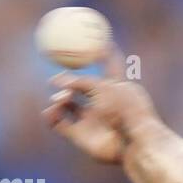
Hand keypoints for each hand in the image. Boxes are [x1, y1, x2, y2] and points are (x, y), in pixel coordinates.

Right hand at [42, 47, 158, 164]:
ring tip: (63, 100)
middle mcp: (103, 103)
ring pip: (67, 104)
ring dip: (59, 99)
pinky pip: (59, 123)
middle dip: (67, 81)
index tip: (96, 38)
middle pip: (81, 86)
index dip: (105, 52)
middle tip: (56, 79)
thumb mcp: (103, 89)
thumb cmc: (124, 112)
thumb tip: (58, 80)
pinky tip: (50, 112)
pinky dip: (51, 116)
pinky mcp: (81, 136)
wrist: (132, 143)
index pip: (110, 65)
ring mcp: (91, 119)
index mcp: (116, 88)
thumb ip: (80, 82)